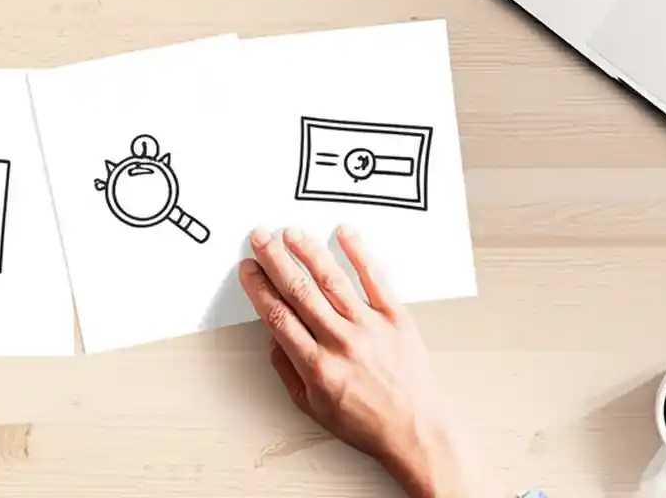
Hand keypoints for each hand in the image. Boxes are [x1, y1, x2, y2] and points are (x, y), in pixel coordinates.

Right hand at [239, 226, 501, 497]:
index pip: (278, 316)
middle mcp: (341, 342)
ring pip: (332, 280)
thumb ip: (288, 371)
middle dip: (275, 260)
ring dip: (308, 251)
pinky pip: (376, 278)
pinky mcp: (397, 318)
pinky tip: (344, 234)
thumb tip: (273, 336)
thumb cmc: (367, 424)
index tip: (248, 271)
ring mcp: (370, 327)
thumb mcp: (313, 407)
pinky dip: (359, 253)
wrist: (417, 433)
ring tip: (291, 232)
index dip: (259, 289)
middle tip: (260, 238)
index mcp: (317, 366)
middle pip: (299, 291)